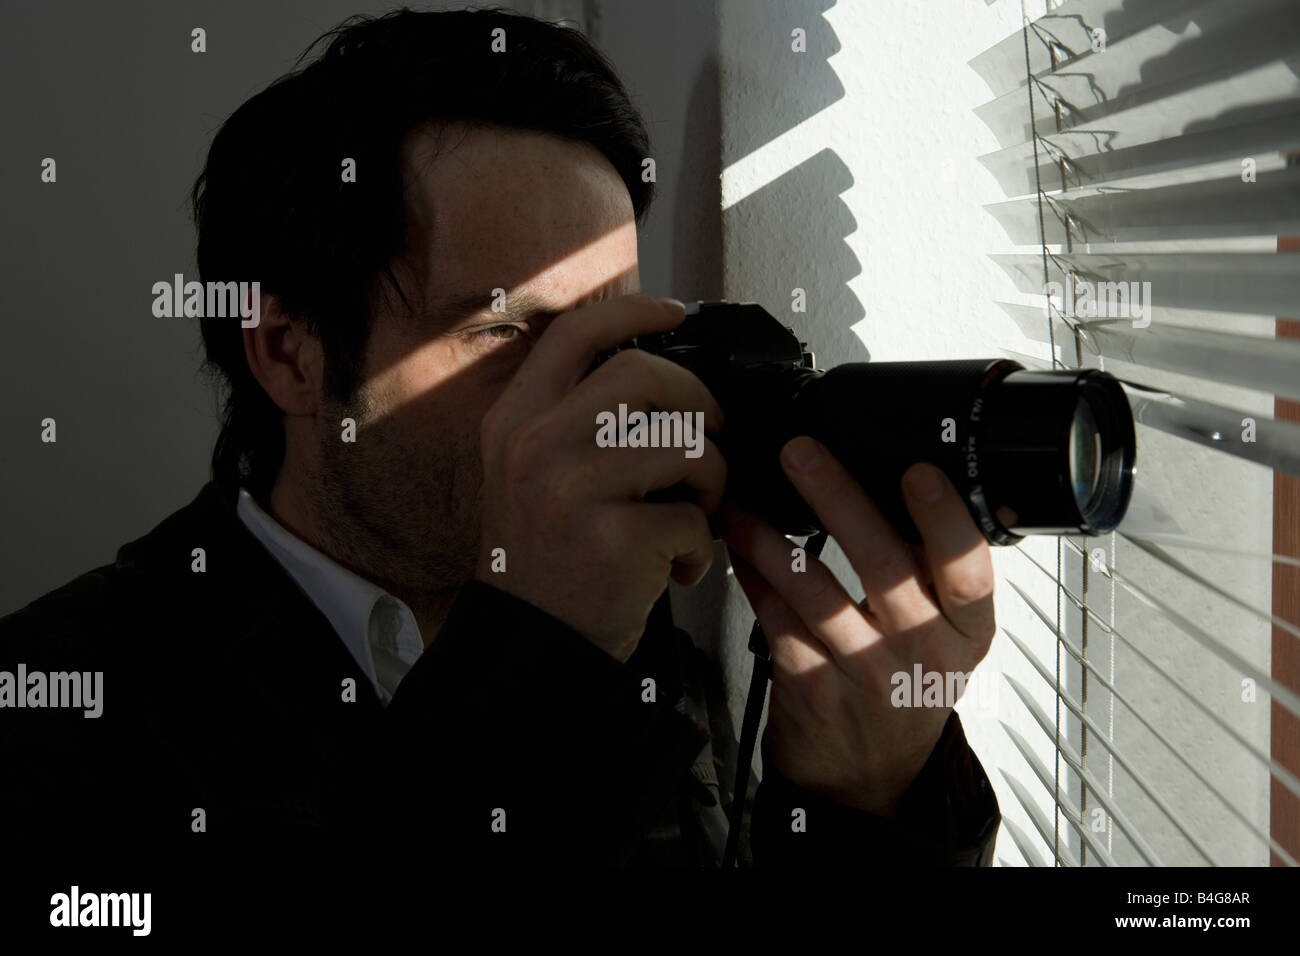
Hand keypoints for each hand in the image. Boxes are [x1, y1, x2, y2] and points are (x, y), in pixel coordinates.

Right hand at [475, 294, 726, 661]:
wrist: (534, 646)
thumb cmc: (549, 559)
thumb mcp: (531, 473)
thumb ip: (576, 420)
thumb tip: (663, 375)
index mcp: (516, 421)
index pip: (575, 334)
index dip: (633, 311)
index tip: (674, 312)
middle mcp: (536, 446)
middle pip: (645, 374)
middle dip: (699, 401)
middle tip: (711, 435)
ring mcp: (572, 491)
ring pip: (687, 445)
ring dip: (712, 481)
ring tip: (695, 513)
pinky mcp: (613, 539)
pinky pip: (694, 517)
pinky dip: (701, 547)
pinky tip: (678, 567)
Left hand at [720, 436, 995, 815]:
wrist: (869, 777)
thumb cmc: (907, 687)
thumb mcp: (947, 636)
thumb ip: (935, 572)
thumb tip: (897, 479)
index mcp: (965, 631)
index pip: (968, 571)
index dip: (945, 519)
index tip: (919, 472)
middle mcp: (918, 651)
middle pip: (882, 564)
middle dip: (837, 498)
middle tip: (803, 454)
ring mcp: (862, 670)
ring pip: (811, 588)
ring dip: (769, 536)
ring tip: (743, 500)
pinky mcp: (809, 683)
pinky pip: (773, 614)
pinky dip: (751, 573)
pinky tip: (738, 546)